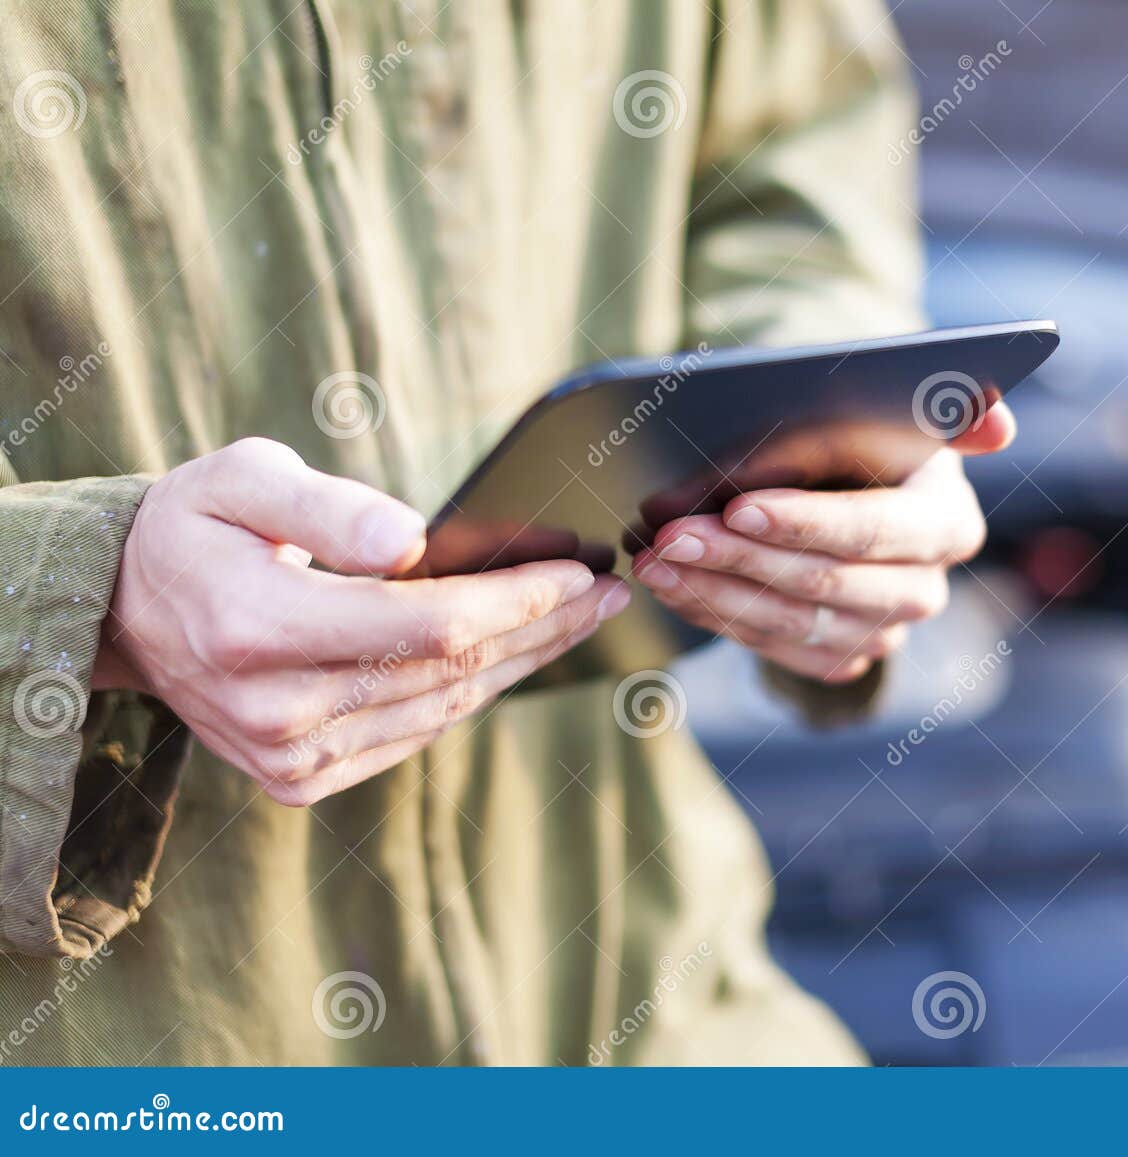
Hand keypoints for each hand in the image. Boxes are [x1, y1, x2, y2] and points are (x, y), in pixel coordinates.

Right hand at [98, 437, 628, 805]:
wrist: (125, 611)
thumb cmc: (194, 527)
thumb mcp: (240, 479)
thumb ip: (327, 507)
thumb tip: (411, 540)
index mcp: (256, 630)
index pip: (428, 625)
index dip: (516, 600)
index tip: (578, 569)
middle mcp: (274, 711)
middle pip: (450, 673)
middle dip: (541, 629)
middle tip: (606, 592)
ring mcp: (288, 758)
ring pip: (443, 710)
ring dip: (521, 664)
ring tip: (579, 618)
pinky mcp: (299, 780)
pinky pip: (415, 734)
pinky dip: (471, 693)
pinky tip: (514, 656)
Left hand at [632, 401, 1015, 682]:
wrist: (849, 486)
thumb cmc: (858, 435)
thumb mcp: (878, 411)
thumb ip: (929, 408)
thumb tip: (998, 422)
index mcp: (947, 521)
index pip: (873, 529)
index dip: (805, 522)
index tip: (737, 506)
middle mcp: (924, 587)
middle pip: (825, 584)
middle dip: (740, 558)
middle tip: (669, 536)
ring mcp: (883, 631)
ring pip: (792, 625)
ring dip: (715, 593)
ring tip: (655, 560)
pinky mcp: (842, 656)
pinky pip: (776, 652)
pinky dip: (719, 617)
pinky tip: (674, 586)